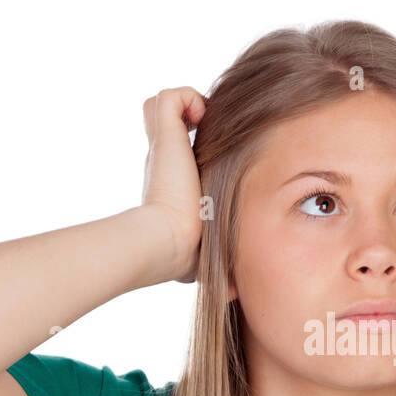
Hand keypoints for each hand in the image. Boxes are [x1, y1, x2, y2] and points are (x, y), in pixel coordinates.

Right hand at [142, 87, 205, 283]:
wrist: (169, 243)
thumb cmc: (192, 255)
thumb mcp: (213, 254)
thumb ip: (222, 265)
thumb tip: (234, 298)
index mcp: (173, 184)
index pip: (178, 150)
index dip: (194, 145)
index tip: (218, 155)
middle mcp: (164, 161)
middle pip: (166, 121)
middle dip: (191, 120)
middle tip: (211, 133)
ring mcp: (161, 147)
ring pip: (163, 104)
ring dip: (184, 105)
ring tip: (204, 123)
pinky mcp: (164, 137)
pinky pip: (170, 96)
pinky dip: (187, 99)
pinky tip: (202, 120)